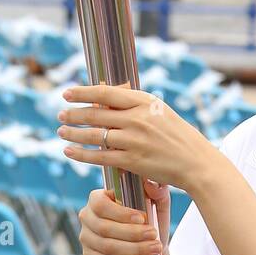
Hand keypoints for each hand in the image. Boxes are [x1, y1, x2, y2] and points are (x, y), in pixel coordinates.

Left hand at [56, 82, 213, 192]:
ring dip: (74, 133)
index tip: (67, 93)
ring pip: (95, 136)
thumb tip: (105, 95)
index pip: (106, 93)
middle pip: (96, 114)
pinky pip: (100, 157)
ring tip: (61, 131)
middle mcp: (138, 119)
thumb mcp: (159, 111)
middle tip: (60, 114)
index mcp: (145, 102)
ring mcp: (135, 141)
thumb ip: (134, 105)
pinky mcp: (133, 161)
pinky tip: (69, 150)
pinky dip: (81, 154)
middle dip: (73, 114)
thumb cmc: (176, 135)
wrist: (195, 161)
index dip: (83, 92)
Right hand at [79, 181, 169, 254]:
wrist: (146, 243)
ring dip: (133, 250)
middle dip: (132, 234)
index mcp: (97, 198)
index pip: (101, 205)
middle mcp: (87, 217)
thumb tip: (151, 184)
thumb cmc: (149, 218)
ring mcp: (86, 238)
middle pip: (104, 228)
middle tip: (154, 235)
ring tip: (154, 249)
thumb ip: (158, 191)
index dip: (120, 213)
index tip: (143, 218)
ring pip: (106, 247)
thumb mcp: (157, 203)